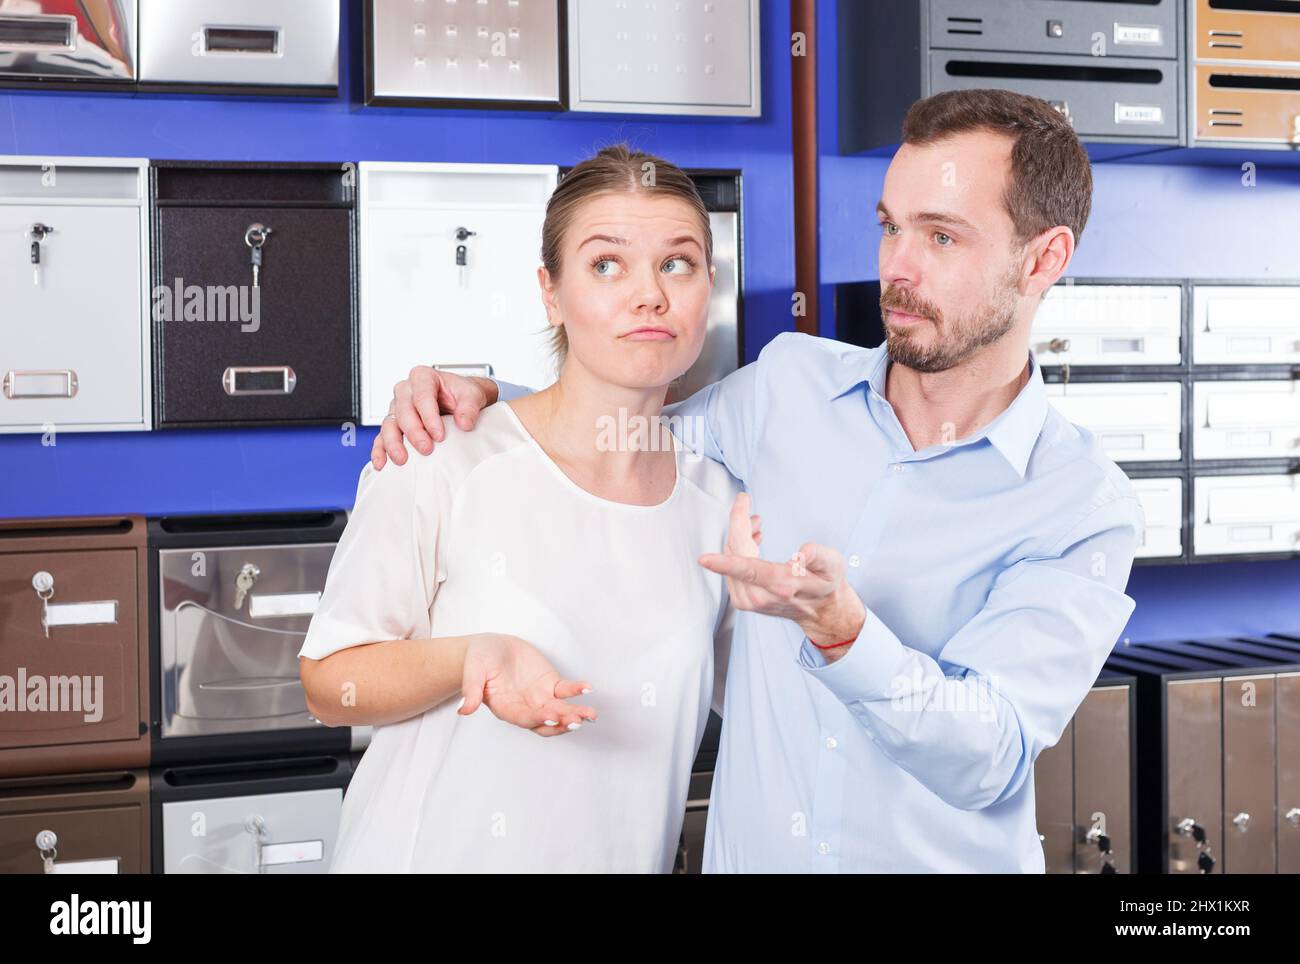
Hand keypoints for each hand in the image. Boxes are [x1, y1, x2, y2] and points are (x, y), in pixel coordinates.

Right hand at [370, 367, 498, 469]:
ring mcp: (397, 407)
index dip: (429, 417)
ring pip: (389, 424)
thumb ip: (469, 407)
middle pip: (404, 411)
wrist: (459, 400)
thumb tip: (464, 423)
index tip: (439, 435)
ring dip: (393, 443)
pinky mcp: (394, 423)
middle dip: (414, 432)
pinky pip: (382, 436)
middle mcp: (406, 390)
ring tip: (402, 459)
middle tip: (426, 448)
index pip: (422, 397)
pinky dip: (380, 450)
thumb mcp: (472, 395)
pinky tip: (382, 463)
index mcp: (423, 377)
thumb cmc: (461, 394)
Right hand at [459, 633, 596, 736]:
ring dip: (575, 713)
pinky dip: (577, 690)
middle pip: (546, 721)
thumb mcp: (473, 671)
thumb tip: (464, 711)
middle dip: (562, 722)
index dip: (537, 719)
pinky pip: (566, 691)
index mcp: (505, 708)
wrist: (490, 646)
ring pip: (560, 711)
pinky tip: (588, 688)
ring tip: (590, 715)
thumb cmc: (478, 659)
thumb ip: (471, 690)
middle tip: (577, 721)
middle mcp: (525, 707)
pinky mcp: (550, 684)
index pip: (523, 718)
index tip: (551, 717)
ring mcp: (539, 698)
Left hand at [698, 493, 865, 654]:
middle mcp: (760, 596)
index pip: (748, 570)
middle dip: (739, 523)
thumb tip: (803, 553)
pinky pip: (731, 567)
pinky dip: (738, 549)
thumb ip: (819, 556)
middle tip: (747, 504)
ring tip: (757, 523)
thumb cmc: (826, 584)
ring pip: (730, 557)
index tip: (704, 559)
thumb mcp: (833, 566)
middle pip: (735, 552)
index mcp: (780, 585)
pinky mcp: (742, 599)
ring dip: (739, 535)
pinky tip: (753, 539)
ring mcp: (749, 600)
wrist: (821, 611)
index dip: (724, 563)